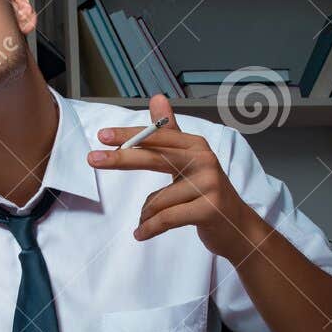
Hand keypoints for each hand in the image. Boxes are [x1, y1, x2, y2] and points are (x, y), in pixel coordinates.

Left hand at [86, 94, 268, 263]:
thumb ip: (170, 132)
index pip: (158, 136)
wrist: (238, 228)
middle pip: (155, 157)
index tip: (102, 136)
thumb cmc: (208, 193)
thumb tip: (157, 98)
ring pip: (158, 200)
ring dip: (146, 214)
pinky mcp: (209, 210)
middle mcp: (204, 161)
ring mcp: (209, 185)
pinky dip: (150, 228)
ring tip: (145, 222)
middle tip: (93, 159)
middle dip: (121, 158)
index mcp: (196, 146)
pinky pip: (167, 218)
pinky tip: (141, 233)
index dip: (130, 135)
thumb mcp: (190, 160)